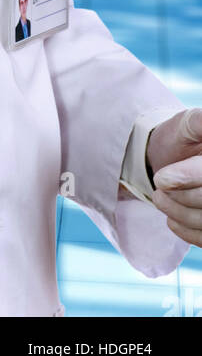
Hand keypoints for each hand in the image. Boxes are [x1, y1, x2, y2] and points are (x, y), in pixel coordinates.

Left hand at [147, 108, 201, 244]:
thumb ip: (200, 122)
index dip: (188, 177)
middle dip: (182, 198)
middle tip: (158, 190)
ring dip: (181, 214)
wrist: (175, 156)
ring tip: (160, 201)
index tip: (160, 179)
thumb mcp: (191, 123)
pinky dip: (188, 232)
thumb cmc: (185, 137)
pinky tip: (172, 220)